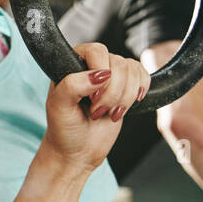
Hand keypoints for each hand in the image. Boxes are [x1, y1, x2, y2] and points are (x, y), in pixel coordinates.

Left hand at [41, 43, 150, 173]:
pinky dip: (139, 92)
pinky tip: (125, 107)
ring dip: (124, 97)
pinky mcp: (126, 86)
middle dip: (112, 93)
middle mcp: (91, 64)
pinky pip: (143, 75)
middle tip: (97, 112)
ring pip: (132, 70)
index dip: (100, 75)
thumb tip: (100, 74)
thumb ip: (72, 86)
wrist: (78, 150)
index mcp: (71, 62)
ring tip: (108, 113)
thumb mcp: (59, 108)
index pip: (96, 51)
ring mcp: (110, 74)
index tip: (91, 98)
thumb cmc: (64, 128)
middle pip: (118, 63)